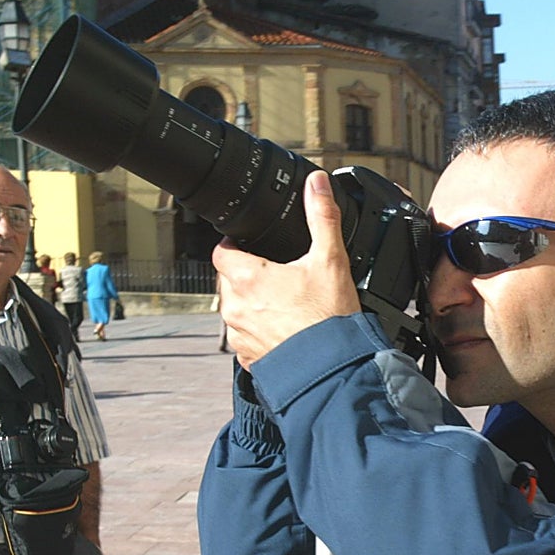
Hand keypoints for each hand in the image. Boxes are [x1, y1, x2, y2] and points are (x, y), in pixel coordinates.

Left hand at [214, 171, 360, 367]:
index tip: (249, 245)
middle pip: (229, 281)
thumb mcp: (331, 259)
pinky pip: (246, 340)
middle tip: (277, 276)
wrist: (332, 370)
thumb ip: (322, 216)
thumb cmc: (328, 319)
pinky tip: (285, 331)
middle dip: (248, 275)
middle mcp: (235, 308)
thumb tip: (316, 184)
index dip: (234, 245)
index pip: (222, 252)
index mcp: (247, 277)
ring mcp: (239, 336)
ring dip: (253, 305)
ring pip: (236, 311)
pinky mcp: (249, 360)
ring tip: (284, 306)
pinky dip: (260, 333)